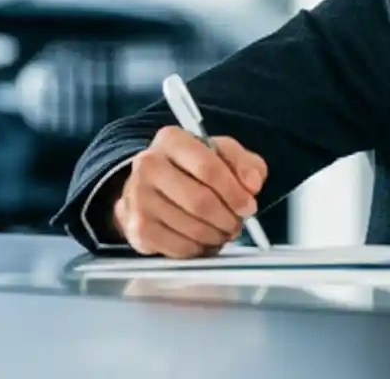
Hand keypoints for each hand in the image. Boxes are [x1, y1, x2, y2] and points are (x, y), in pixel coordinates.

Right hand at [112, 126, 268, 258]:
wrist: (151, 184)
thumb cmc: (193, 167)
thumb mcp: (223, 153)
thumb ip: (245, 163)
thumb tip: (253, 185)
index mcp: (172, 140)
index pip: (209, 168)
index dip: (234, 192)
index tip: (249, 206)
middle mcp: (148, 165)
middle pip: (200, 201)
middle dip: (227, 218)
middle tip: (238, 223)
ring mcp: (138, 198)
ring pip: (191, 227)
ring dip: (216, 235)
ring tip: (223, 231)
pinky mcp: (137, 228)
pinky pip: (178, 247)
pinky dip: (199, 249)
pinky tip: (204, 240)